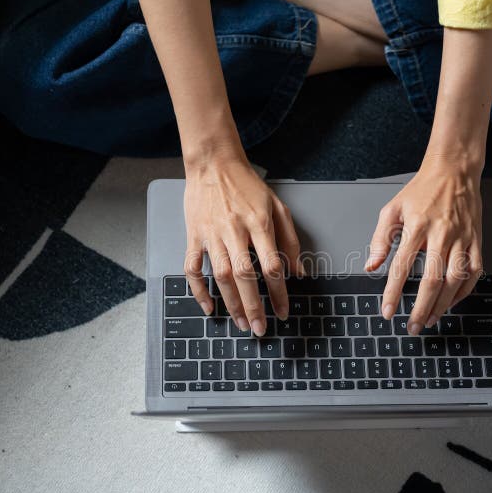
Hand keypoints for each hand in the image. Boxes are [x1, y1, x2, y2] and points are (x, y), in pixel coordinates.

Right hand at [183, 146, 302, 335]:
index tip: (283, 311)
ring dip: (231, 303)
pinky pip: (193, 267)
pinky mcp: (194, 235)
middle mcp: (235, 230)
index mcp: (259, 223)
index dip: (279, 293)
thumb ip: (290, 239)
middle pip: (245, 276)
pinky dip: (199, 290)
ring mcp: (212, 234)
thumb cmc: (248, 186)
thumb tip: (298, 271)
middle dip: (254, 306)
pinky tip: (209, 306)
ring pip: (221, 275)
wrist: (214, 164)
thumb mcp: (277, 207)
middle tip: (260, 328)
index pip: (272, 265)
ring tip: (241, 323)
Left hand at [365, 154, 483, 333]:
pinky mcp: (477, 240)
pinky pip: (474, 272)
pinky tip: (452, 302)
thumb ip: (380, 239)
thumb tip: (371, 265)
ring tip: (430, 319)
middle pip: (432, 280)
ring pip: (455, 280)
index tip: (387, 311)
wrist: (454, 171)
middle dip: (420, 308)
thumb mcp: (392, 209)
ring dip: (443, 305)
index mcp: (417, 227)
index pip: (402, 267)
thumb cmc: (421, 190)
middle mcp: (442, 235)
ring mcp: (462, 238)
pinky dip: (464, 291)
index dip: (394, 293)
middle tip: (411, 326)